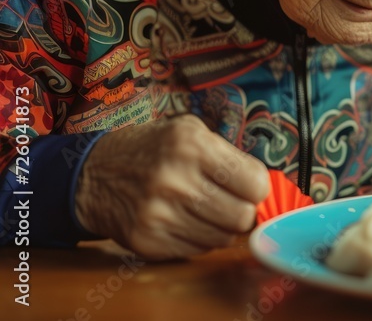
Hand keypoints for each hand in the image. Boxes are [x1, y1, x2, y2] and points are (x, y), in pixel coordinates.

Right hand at [74, 114, 269, 259]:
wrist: (93, 175)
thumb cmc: (153, 149)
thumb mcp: (191, 131)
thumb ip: (231, 156)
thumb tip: (267, 188)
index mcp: (192, 146)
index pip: (255, 184)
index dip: (259, 188)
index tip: (251, 187)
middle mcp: (175, 181)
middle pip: (242, 217)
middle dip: (244, 211)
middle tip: (233, 202)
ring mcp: (159, 215)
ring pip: (223, 238)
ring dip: (222, 227)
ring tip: (206, 209)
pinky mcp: (148, 242)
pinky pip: (197, 251)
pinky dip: (199, 239)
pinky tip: (186, 220)